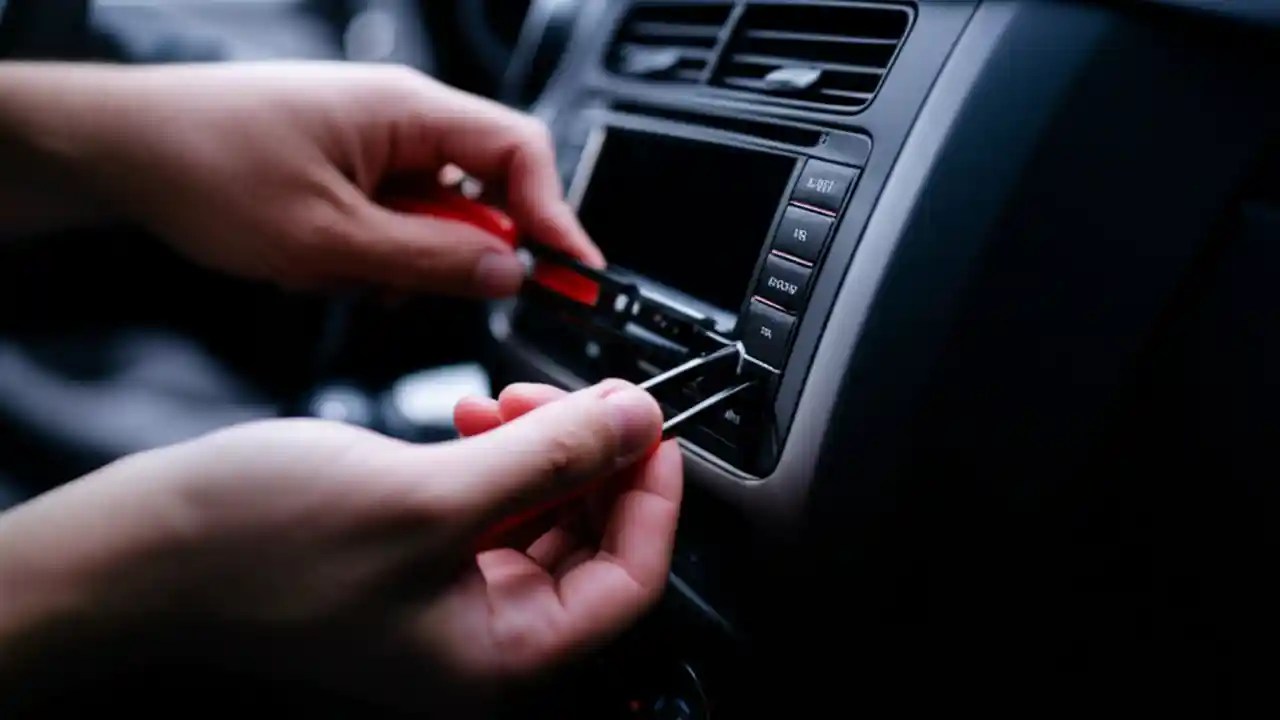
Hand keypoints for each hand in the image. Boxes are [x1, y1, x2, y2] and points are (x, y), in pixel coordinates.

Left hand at [0, 61, 601, 295]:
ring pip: (439, 209)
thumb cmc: (204, 166)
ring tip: (351, 273)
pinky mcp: (346, 162)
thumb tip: (509, 274)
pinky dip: (379, 251)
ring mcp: (371, 139)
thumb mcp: (329, 240)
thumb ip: (431, 261)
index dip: (556, 217)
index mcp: (408, 111)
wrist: (120, 148)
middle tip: (427, 288)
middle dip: (465, 249)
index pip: (523, 153)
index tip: (571, 275)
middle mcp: (399, 116)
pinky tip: (333, 265)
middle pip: (486, 186)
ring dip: (412, 256)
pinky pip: (397, 212)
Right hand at [0, 381, 680, 710]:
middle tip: (579, 401)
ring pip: (542, 517)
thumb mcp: (430, 494)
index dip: (652, 497)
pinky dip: (498, 457)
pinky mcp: (413, 556)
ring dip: (544, 450)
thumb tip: (634, 423)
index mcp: (499, 654)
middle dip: (593, 462)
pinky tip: (472, 419)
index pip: (629, 582)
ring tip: (510, 402)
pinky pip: (490, 506)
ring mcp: (445, 597)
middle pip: (591, 545)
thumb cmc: (257, 551)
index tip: (651, 428)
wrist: (144, 551)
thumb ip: (549, 458)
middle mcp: (480, 636)